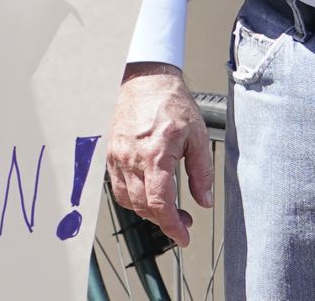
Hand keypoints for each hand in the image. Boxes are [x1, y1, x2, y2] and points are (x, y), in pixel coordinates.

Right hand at [105, 63, 212, 247]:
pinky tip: (147, 191)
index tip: (184, 236)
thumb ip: (201, 172)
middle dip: (164, 221)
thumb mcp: (197, 136)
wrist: (145, 79)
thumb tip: (204, 200)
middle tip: (182, 221)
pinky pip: (117, 184)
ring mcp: (117, 154)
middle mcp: (131, 157)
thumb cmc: (170, 102)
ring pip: (127, 199)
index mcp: (154, 154)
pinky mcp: (110, 150)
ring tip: (165, 207)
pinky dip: (132, 196)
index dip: (172, 226)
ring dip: (146, 211)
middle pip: (142, 206)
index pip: (159, 204)